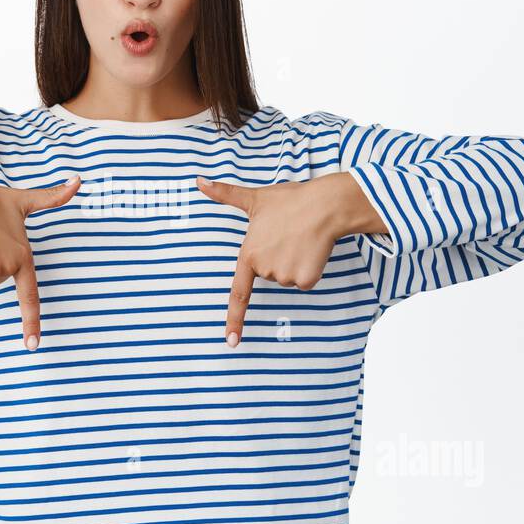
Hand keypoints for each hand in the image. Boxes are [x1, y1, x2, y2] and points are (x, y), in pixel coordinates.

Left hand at [197, 172, 381, 346]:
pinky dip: (310, 268)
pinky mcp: (306, 280)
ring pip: (289, 278)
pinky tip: (312, 249)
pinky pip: (306, 281)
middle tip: (287, 236)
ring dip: (295, 262)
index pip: (239, 294)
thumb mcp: (254, 198)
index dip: (234, 320)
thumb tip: (198, 181)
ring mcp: (285, 276)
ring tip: (300, 239)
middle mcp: (265, 270)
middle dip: (278, 259)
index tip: (230, 341)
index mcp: (249, 255)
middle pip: (271, 276)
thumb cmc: (289, 200)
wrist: (324, 205)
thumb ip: (225, 194)